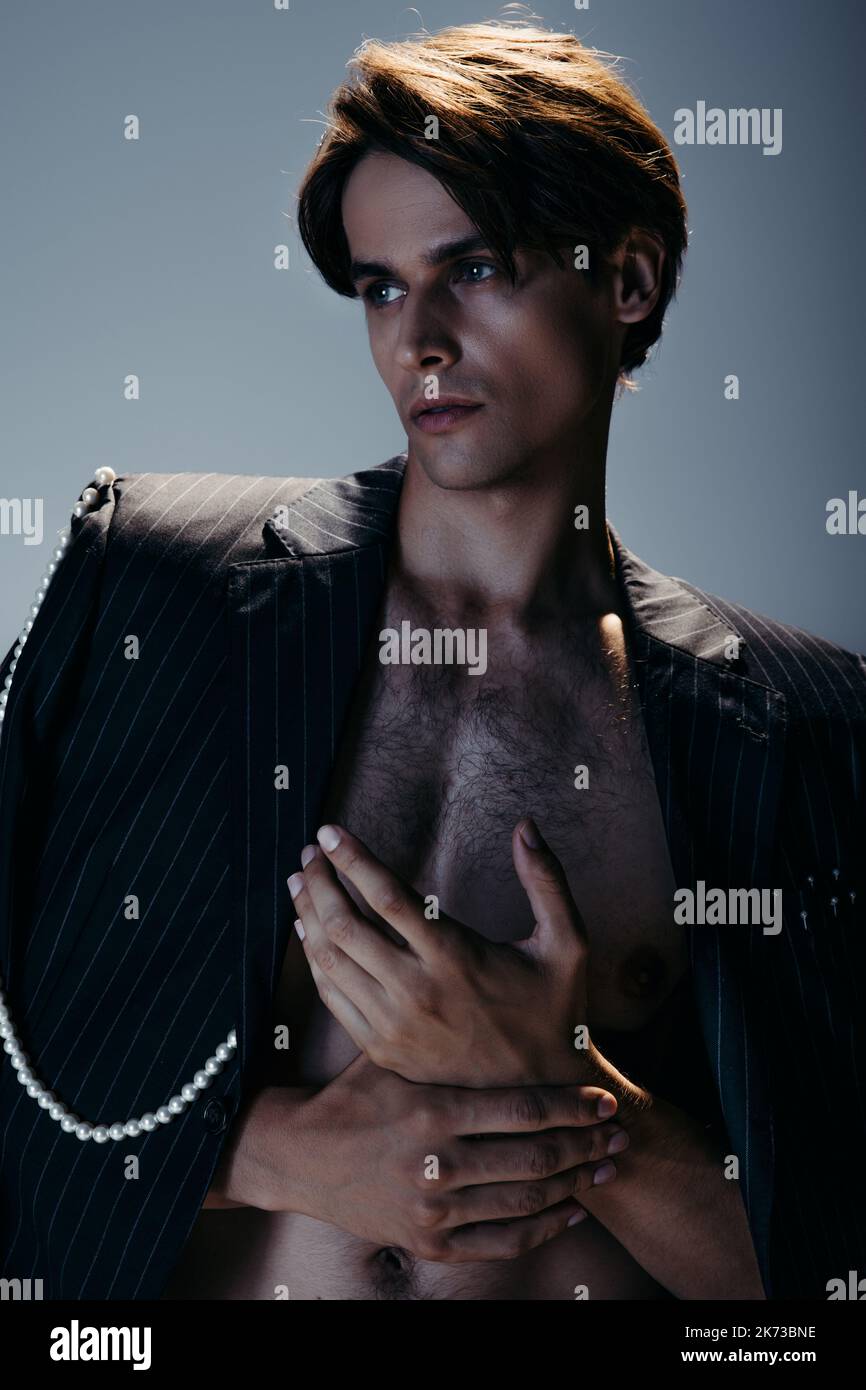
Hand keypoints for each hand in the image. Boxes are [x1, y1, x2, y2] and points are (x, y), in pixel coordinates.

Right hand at [276, 1053, 626, 1260]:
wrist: (300, 1157)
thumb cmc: (354, 1095)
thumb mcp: (395, 1058)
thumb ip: (444, 1040)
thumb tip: (496, 994)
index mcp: (433, 1110)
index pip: (524, 1110)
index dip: (574, 1107)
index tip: (605, 1101)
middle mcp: (437, 1164)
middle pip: (535, 1158)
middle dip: (587, 1146)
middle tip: (619, 1136)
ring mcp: (434, 1210)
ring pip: (526, 1202)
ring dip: (575, 1186)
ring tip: (605, 1168)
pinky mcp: (429, 1242)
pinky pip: (502, 1243)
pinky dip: (544, 1229)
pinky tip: (571, 1211)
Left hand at [288, 817, 603, 1087]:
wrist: (541, 1090)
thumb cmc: (555, 1009)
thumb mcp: (568, 942)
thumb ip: (546, 880)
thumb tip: (526, 826)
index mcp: (457, 956)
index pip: (387, 896)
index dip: (352, 859)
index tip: (329, 831)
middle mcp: (418, 991)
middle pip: (345, 925)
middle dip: (319, 881)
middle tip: (309, 852)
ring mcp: (395, 1025)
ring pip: (330, 960)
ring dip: (308, 915)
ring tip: (300, 881)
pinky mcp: (383, 1049)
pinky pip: (333, 997)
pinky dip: (314, 960)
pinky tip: (308, 932)